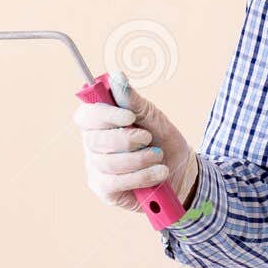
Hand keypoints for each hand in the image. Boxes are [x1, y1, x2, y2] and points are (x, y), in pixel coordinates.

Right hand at [74, 70, 198, 213]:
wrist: (181, 170)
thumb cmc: (162, 140)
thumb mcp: (153, 117)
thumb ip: (133, 101)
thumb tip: (116, 77)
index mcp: (99, 123)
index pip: (85, 116)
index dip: (103, 116)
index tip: (129, 117)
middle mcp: (92, 145)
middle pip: (94, 141)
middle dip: (126, 140)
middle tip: (149, 139)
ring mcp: (96, 168)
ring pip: (107, 163)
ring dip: (139, 159)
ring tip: (158, 156)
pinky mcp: (105, 189)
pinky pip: (115, 182)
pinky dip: (141, 176)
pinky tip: (159, 173)